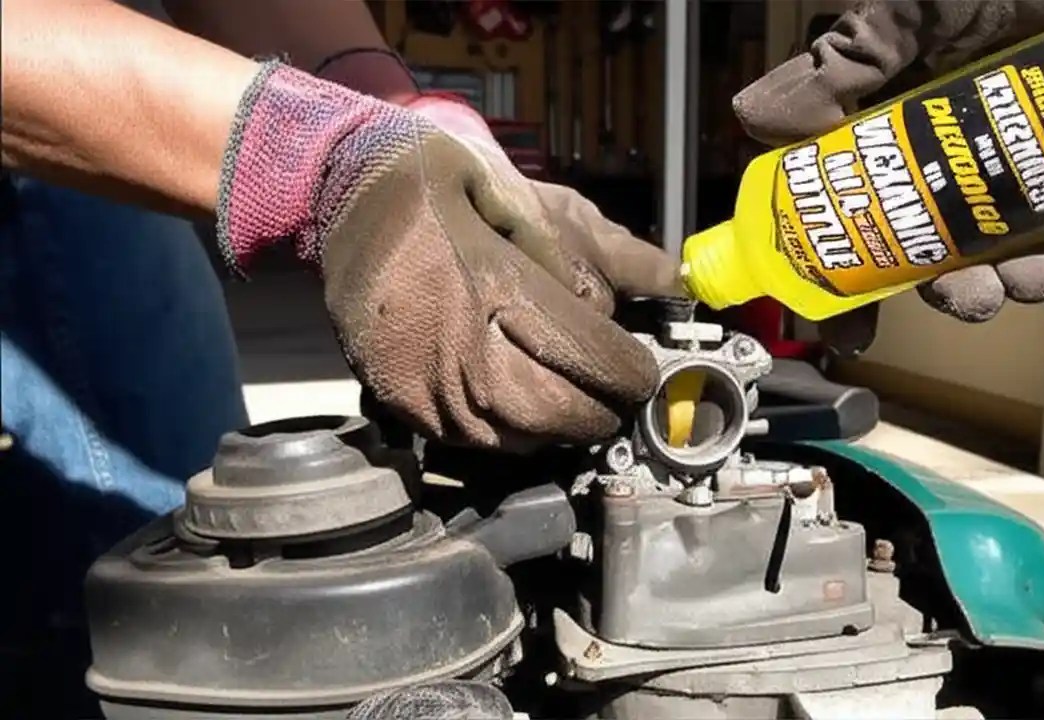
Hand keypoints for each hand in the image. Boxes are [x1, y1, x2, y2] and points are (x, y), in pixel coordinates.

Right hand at [217, 62, 679, 450]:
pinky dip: (510, 430)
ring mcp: (425, 385)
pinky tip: (521, 398)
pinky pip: (473, 441)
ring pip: (520, 440)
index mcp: (497, 289)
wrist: (339, 191)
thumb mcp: (522, 192)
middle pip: (562, 416)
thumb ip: (598, 246)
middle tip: (615, 391)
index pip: (594, 361)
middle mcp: (460, 350)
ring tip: (572, 393)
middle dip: (602, 410)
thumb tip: (669, 280)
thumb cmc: (436, 182)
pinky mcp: (399, 402)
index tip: (641, 368)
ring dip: (558, 426)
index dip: (631, 373)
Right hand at [734, 0, 1043, 356]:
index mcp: (892, 139)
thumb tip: (753, 119)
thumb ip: (834, 66)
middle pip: (937, 254)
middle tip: (965, 297)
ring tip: (1032, 276)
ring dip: (1018, 281)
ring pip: (1010, 250)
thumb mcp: (895, 15)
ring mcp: (1015, 161)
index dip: (848, 282)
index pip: (859, 220)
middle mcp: (948, 160)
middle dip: (951, 293)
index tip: (851, 331)